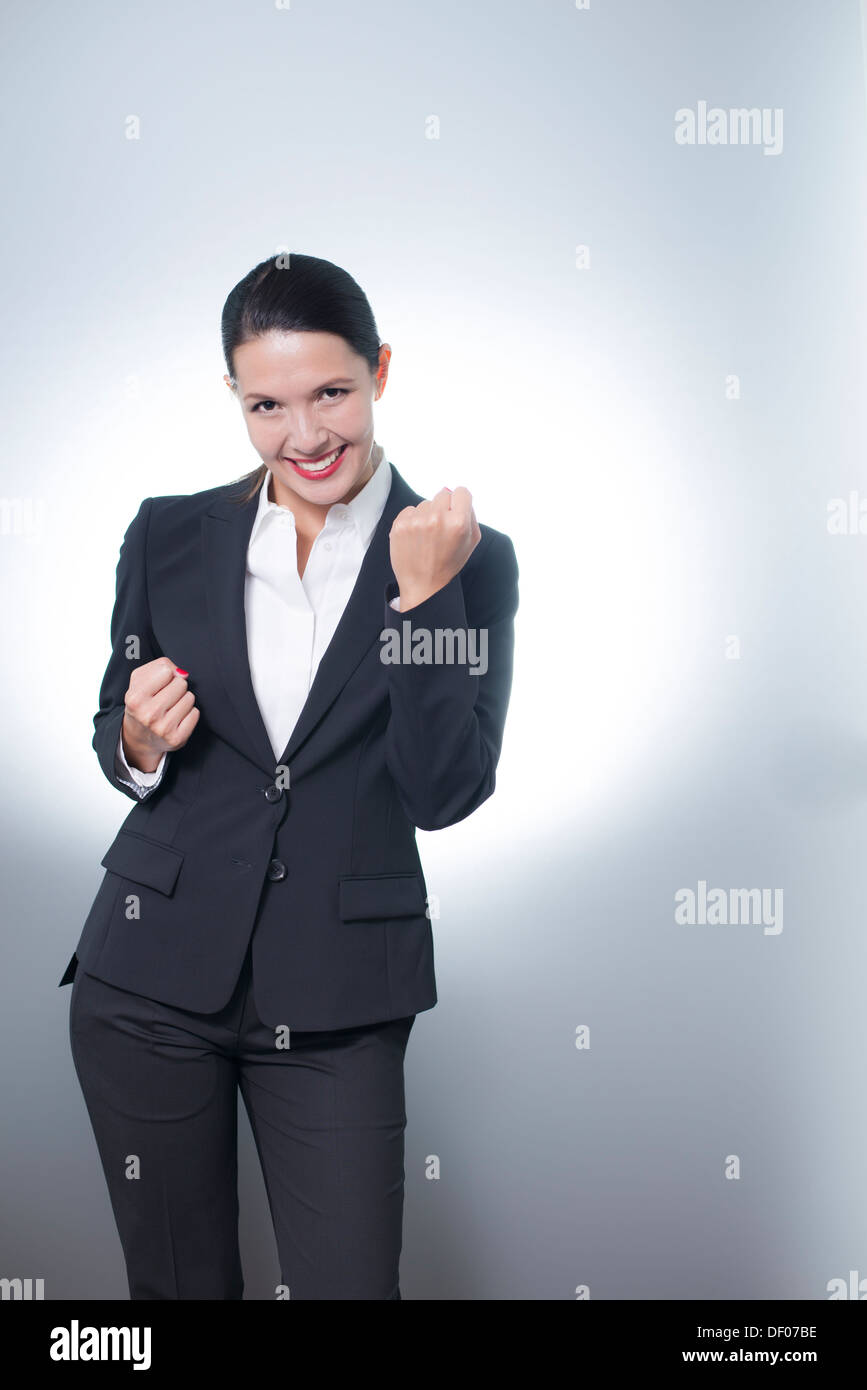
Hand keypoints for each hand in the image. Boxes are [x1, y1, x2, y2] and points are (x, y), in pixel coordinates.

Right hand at [121, 657, 199, 771]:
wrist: (139, 736)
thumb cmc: (142, 701)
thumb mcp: (140, 680)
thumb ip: (160, 666)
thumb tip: (182, 673)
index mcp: (135, 698)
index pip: (166, 671)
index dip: (165, 675)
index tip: (159, 685)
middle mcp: (148, 714)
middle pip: (181, 684)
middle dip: (176, 687)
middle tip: (165, 698)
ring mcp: (163, 729)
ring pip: (190, 698)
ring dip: (183, 700)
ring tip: (170, 708)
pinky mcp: (176, 739)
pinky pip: (195, 713)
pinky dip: (189, 714)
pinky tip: (177, 719)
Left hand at [389, 486, 480, 610]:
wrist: (423, 585)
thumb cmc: (449, 563)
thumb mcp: (471, 541)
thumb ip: (470, 514)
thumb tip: (457, 494)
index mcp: (459, 522)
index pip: (461, 492)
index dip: (460, 502)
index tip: (456, 512)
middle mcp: (437, 518)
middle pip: (443, 494)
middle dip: (444, 508)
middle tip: (441, 530)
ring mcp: (417, 521)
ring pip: (425, 503)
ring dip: (427, 515)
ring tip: (427, 537)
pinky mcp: (400, 525)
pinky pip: (410, 510)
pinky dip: (413, 520)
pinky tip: (416, 538)